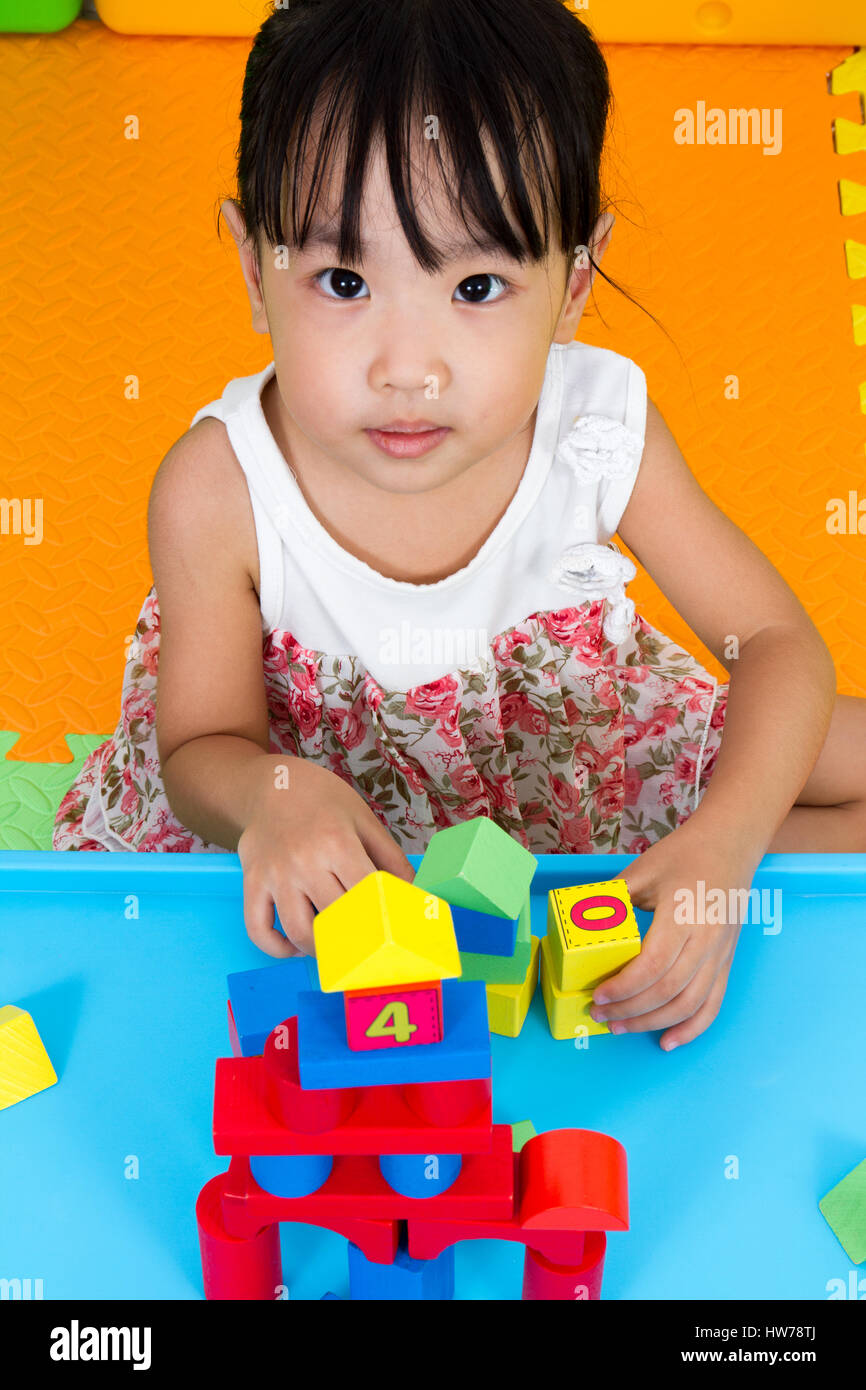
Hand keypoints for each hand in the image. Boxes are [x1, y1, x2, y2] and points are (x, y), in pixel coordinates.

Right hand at [237, 757, 414, 957]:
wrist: (274, 784)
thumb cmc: (324, 801)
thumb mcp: (364, 820)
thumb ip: (391, 859)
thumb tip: (412, 895)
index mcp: (337, 842)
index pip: (366, 895)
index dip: (383, 918)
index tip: (393, 931)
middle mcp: (303, 861)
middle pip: (336, 918)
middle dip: (356, 938)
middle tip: (368, 945)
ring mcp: (274, 874)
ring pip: (299, 931)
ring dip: (321, 950)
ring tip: (334, 948)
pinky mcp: (251, 882)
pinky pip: (258, 928)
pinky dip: (277, 948)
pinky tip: (295, 947)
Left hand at [588, 820, 761, 1049]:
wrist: (731, 845)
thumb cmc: (684, 854)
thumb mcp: (643, 871)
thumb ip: (612, 899)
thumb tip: (579, 924)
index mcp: (684, 916)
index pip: (653, 965)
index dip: (624, 987)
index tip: (597, 994)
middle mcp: (708, 940)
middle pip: (669, 991)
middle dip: (631, 1010)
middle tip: (600, 1015)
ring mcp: (721, 954)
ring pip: (690, 1004)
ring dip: (654, 1023)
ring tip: (622, 1028)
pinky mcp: (727, 961)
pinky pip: (713, 1003)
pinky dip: (692, 1028)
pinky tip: (668, 1041)